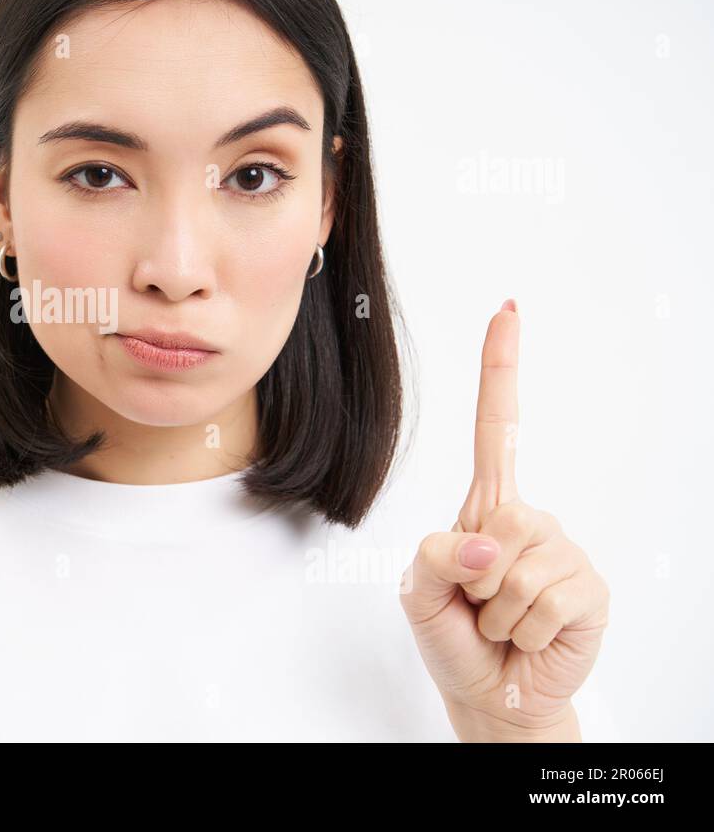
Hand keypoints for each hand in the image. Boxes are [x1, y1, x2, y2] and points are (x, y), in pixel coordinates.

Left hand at [399, 301, 609, 741]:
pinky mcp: (588, 589)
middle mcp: (529, 521)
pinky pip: (544, 602)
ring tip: (500, 624)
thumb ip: (433, 557)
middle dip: (473, 578)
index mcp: (486, 509)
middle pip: (499, 520)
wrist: (490, 695)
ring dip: (495, 611)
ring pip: (515, 570)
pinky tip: (529, 636)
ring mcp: (563, 552)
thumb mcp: (417, 592)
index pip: (498, 428)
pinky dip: (523, 630)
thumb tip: (489, 546)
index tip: (507, 311)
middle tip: (478, 605)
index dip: (502, 369)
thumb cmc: (454, 636)